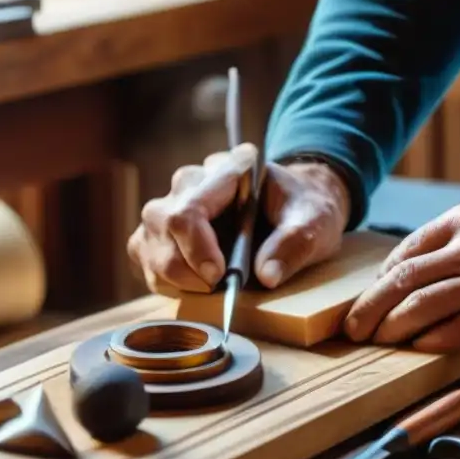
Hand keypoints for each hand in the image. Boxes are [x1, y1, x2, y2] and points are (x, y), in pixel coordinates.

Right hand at [127, 144, 350, 292]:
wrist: (299, 210)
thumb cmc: (305, 211)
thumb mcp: (316, 223)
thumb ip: (294, 244)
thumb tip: (266, 275)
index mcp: (228, 169)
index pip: (191, 207)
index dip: (196, 246)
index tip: (219, 275)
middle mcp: (193, 180)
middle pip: (162, 222)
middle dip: (182, 267)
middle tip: (217, 287)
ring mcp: (173, 204)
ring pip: (145, 240)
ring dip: (171, 276)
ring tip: (207, 289)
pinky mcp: (163, 230)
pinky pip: (143, 254)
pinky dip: (162, 280)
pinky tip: (192, 286)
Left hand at [343, 191, 459, 350]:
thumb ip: (457, 236)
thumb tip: (417, 264)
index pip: (404, 253)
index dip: (379, 280)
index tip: (369, 298)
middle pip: (403, 280)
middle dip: (370, 306)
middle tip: (352, 328)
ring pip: (424, 304)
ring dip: (393, 326)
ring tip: (377, 341)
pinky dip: (433, 340)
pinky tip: (418, 348)